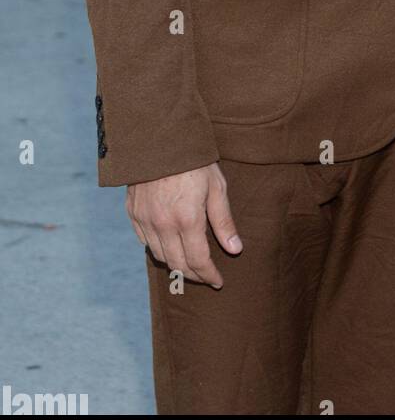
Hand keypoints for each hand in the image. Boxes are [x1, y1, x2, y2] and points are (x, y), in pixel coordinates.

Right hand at [126, 161, 241, 287]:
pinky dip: (159, 249)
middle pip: (178, 265)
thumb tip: (235, 249)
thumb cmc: (195, 161)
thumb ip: (224, 221)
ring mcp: (145, 220)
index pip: (198, 261)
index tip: (218, 281)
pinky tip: (170, 246)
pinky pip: (145, 242)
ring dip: (176, 265)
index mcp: (187, 219)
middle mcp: (163, 224)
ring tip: (190, 265)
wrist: (161, 138)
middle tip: (206, 276)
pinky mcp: (133, 213)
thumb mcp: (217, 187)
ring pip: (160, 256)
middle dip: (194, 275)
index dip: (209, 275)